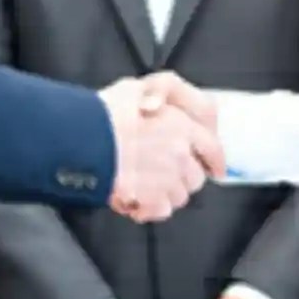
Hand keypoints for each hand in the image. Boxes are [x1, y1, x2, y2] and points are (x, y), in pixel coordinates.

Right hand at [101, 77, 223, 222]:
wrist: (82, 140)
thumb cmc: (104, 114)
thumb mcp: (136, 88)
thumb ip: (161, 93)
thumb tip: (165, 106)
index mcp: (181, 126)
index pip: (212, 148)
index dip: (215, 160)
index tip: (216, 169)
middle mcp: (180, 153)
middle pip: (195, 177)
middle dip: (182, 178)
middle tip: (162, 174)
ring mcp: (168, 178)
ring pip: (179, 196)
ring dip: (165, 193)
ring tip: (144, 184)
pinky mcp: (152, 199)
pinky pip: (162, 210)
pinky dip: (151, 208)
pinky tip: (137, 198)